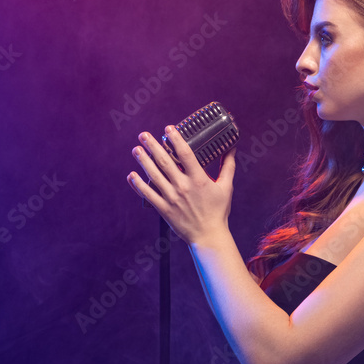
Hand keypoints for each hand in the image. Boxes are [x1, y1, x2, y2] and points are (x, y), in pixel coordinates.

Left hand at [127, 126, 235, 244]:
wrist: (208, 235)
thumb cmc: (218, 211)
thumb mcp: (226, 186)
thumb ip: (228, 166)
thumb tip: (232, 148)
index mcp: (199, 179)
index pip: (186, 154)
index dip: (176, 140)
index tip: (168, 128)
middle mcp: (183, 187)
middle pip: (165, 162)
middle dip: (153, 146)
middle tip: (144, 135)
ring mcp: (172, 198)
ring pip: (154, 175)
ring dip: (143, 161)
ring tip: (136, 149)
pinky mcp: (164, 208)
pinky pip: (148, 194)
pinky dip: (139, 184)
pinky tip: (131, 175)